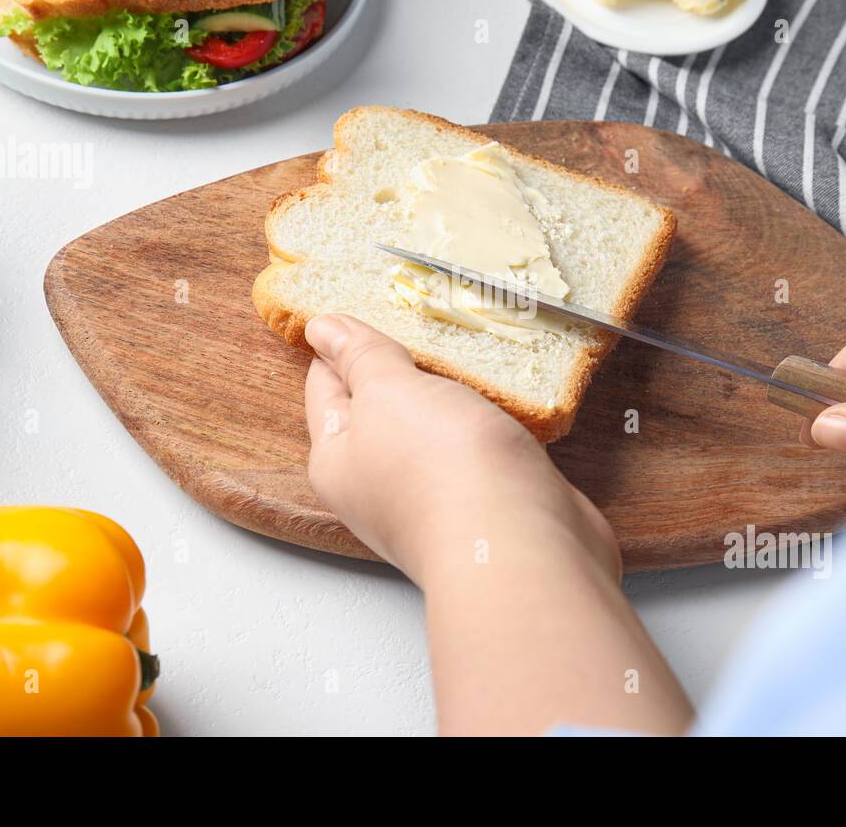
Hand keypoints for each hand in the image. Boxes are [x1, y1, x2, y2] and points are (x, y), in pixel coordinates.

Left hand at [303, 314, 618, 585]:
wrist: (523, 546)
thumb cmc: (442, 468)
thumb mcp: (388, 391)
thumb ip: (360, 356)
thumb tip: (322, 329)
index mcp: (337, 460)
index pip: (325, 386)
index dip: (341, 341)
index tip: (364, 300)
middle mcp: (379, 484)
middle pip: (382, 407)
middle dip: (403, 362)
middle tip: (423, 308)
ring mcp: (434, 495)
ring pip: (434, 425)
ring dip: (452, 389)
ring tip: (468, 340)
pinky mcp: (486, 499)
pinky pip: (478, 446)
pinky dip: (488, 418)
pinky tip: (505, 393)